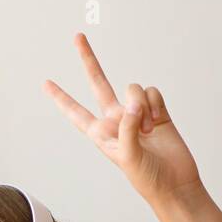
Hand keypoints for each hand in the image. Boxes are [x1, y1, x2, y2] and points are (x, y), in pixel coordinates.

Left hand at [43, 32, 200, 205]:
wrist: (175, 184)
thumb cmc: (147, 178)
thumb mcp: (128, 157)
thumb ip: (127, 127)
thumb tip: (134, 101)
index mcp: (101, 134)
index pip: (76, 112)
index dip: (61, 98)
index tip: (45, 83)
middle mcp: (116, 120)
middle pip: (98, 84)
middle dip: (89, 61)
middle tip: (77, 37)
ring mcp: (136, 114)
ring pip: (133, 88)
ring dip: (141, 105)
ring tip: (147, 131)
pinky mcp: (157, 111)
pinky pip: (152, 91)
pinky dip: (155, 104)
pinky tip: (158, 121)